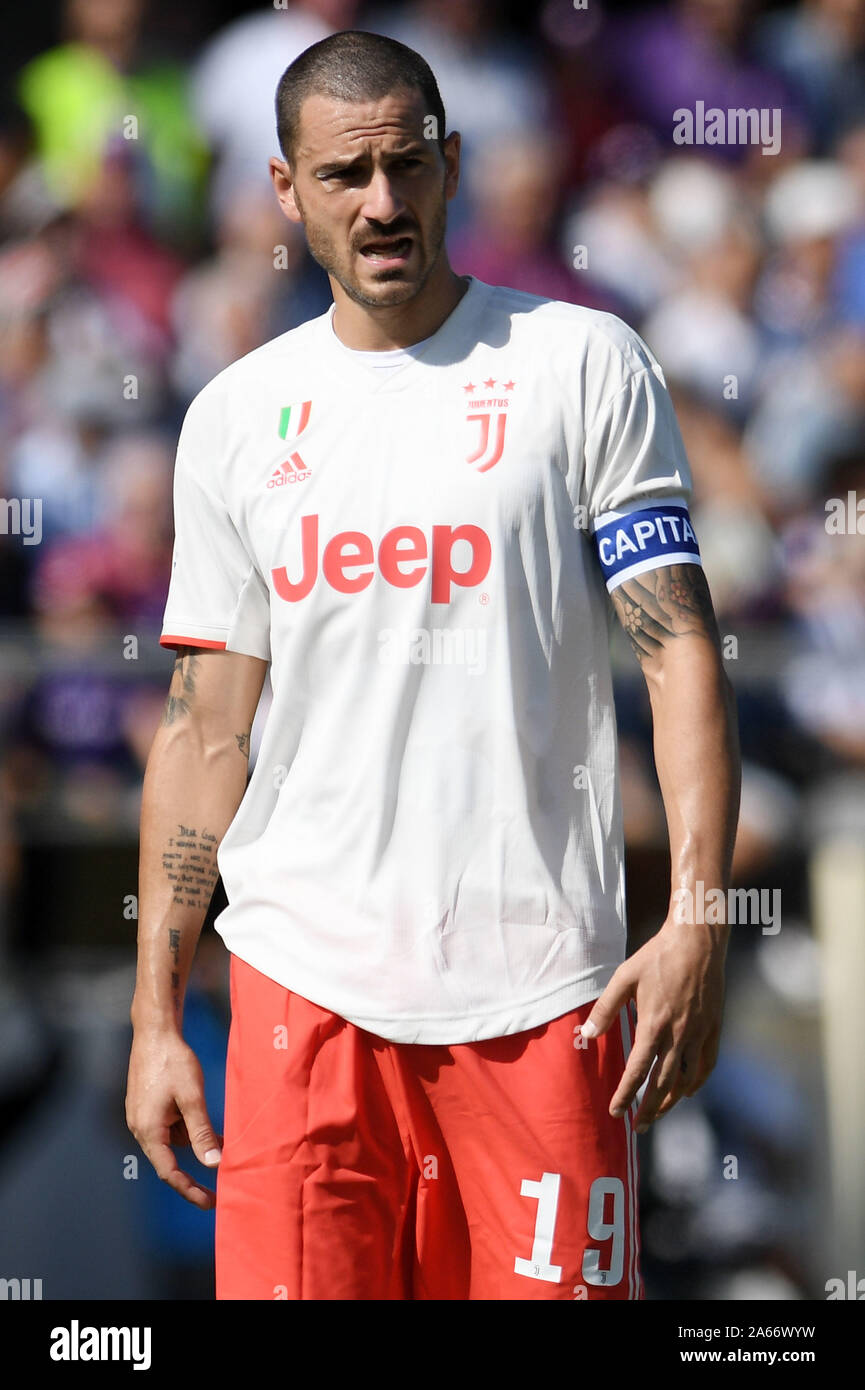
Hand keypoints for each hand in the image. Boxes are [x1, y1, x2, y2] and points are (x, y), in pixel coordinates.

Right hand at [126, 1027, 221, 1207]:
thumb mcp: (192, 1098)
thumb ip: (202, 1133)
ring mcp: (142, 1116)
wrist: (155, 1030)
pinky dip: (187, 1129)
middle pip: (168, 1160)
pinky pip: (168, 1127)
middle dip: (192, 1173)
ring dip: (193, 1145)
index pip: (168, 1171)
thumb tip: (213, 1165)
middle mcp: (140, 1127)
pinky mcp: (147, 1105)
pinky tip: (208, 1126)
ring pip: (171, 1141)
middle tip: (218, 1188)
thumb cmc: (173, 1061)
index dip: (189, 1189)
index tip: (209, 1203)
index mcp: (147, 1130)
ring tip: (222, 1147)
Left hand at [580, 918, 726, 1132]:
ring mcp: (699, 1032)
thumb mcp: (624, 977)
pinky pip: (707, 1063)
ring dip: (672, 1100)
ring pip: (687, 1078)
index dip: (626, 1094)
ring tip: (659, 1113)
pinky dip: (697, 1081)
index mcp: (654, 1024)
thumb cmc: (657, 956)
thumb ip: (606, 1008)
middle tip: (638, 1126)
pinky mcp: (714, 1027)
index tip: (616, 1112)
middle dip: (649, 1108)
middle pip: (663, 1083)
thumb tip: (587, 1035)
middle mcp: (678, 1034)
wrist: (698, 941)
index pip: (638, 1071)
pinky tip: (688, 1090)